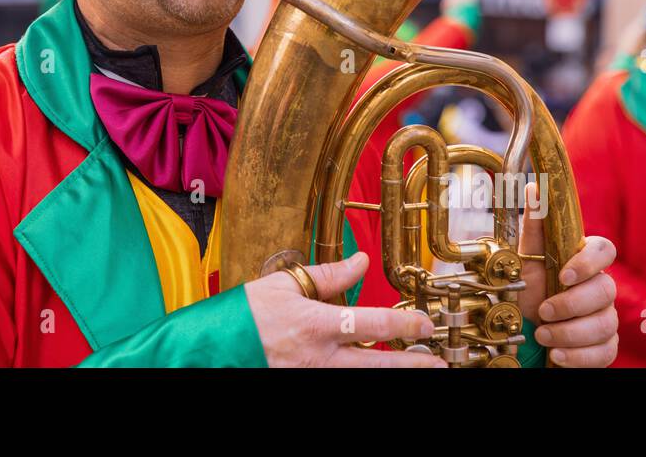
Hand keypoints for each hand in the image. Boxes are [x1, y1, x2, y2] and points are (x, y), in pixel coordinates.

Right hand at [245, 252, 445, 366]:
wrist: (208, 347)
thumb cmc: (243, 315)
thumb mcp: (284, 284)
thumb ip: (327, 275)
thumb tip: (360, 262)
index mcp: (316, 325)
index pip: (374, 324)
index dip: (407, 324)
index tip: (426, 323)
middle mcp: (319, 357)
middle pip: (378, 364)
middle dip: (413, 364)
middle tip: (437, 362)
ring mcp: (311, 377)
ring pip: (363, 378)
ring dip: (392, 373)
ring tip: (417, 369)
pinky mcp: (302, 383)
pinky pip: (339, 382)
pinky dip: (359, 377)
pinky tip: (374, 371)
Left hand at [519, 184, 617, 366]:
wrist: (524, 330)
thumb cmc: (527, 290)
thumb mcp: (524, 259)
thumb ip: (534, 227)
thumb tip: (535, 187)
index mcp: (583, 261)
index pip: (605, 250)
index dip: (589, 262)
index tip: (563, 275)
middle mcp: (599, 287)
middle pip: (606, 290)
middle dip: (572, 304)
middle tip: (543, 311)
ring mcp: (605, 317)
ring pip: (606, 324)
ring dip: (571, 333)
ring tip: (543, 336)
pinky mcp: (605, 345)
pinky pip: (606, 351)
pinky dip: (580, 356)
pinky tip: (557, 355)